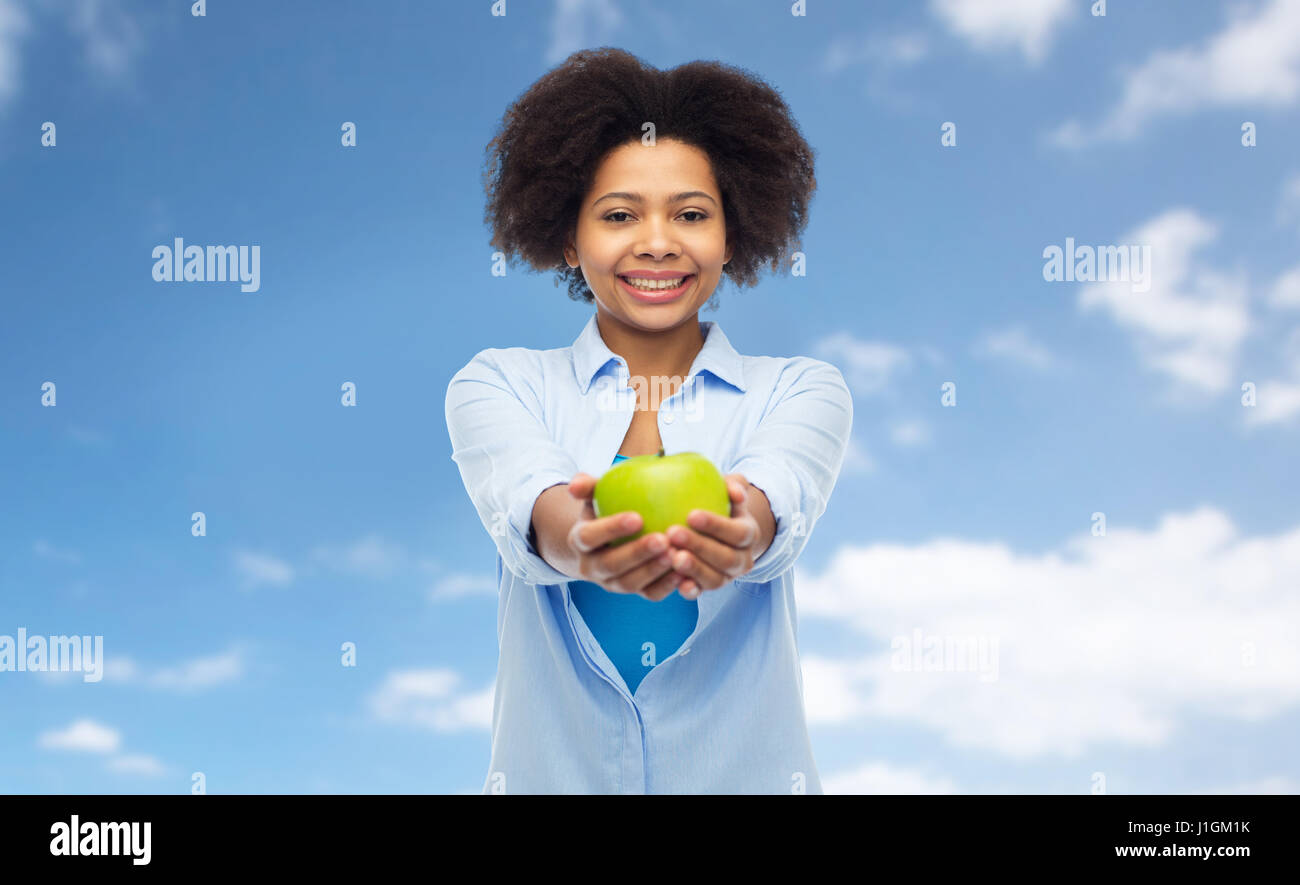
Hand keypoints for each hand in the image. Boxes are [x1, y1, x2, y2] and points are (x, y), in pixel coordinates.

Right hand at [563, 472, 687, 601]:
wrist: (606, 542)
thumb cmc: (606, 510)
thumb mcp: (595, 496)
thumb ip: (588, 486)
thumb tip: (575, 485)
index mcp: (580, 541)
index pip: (589, 537)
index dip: (611, 529)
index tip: (637, 518)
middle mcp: (592, 567)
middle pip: (611, 565)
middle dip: (637, 554)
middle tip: (662, 539)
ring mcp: (612, 583)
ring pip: (630, 583)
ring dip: (653, 571)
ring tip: (675, 554)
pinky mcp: (634, 592)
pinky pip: (650, 594)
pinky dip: (667, 586)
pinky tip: (684, 572)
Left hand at [663, 473, 761, 598]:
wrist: (717, 531)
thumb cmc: (718, 502)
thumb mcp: (728, 489)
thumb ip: (734, 485)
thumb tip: (735, 492)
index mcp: (749, 534)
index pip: (738, 533)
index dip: (717, 526)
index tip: (691, 515)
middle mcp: (742, 560)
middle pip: (727, 558)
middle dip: (700, 547)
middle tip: (673, 533)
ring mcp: (726, 577)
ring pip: (714, 579)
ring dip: (693, 569)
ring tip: (671, 557)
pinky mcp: (707, 588)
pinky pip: (700, 592)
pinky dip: (690, 589)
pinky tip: (675, 582)